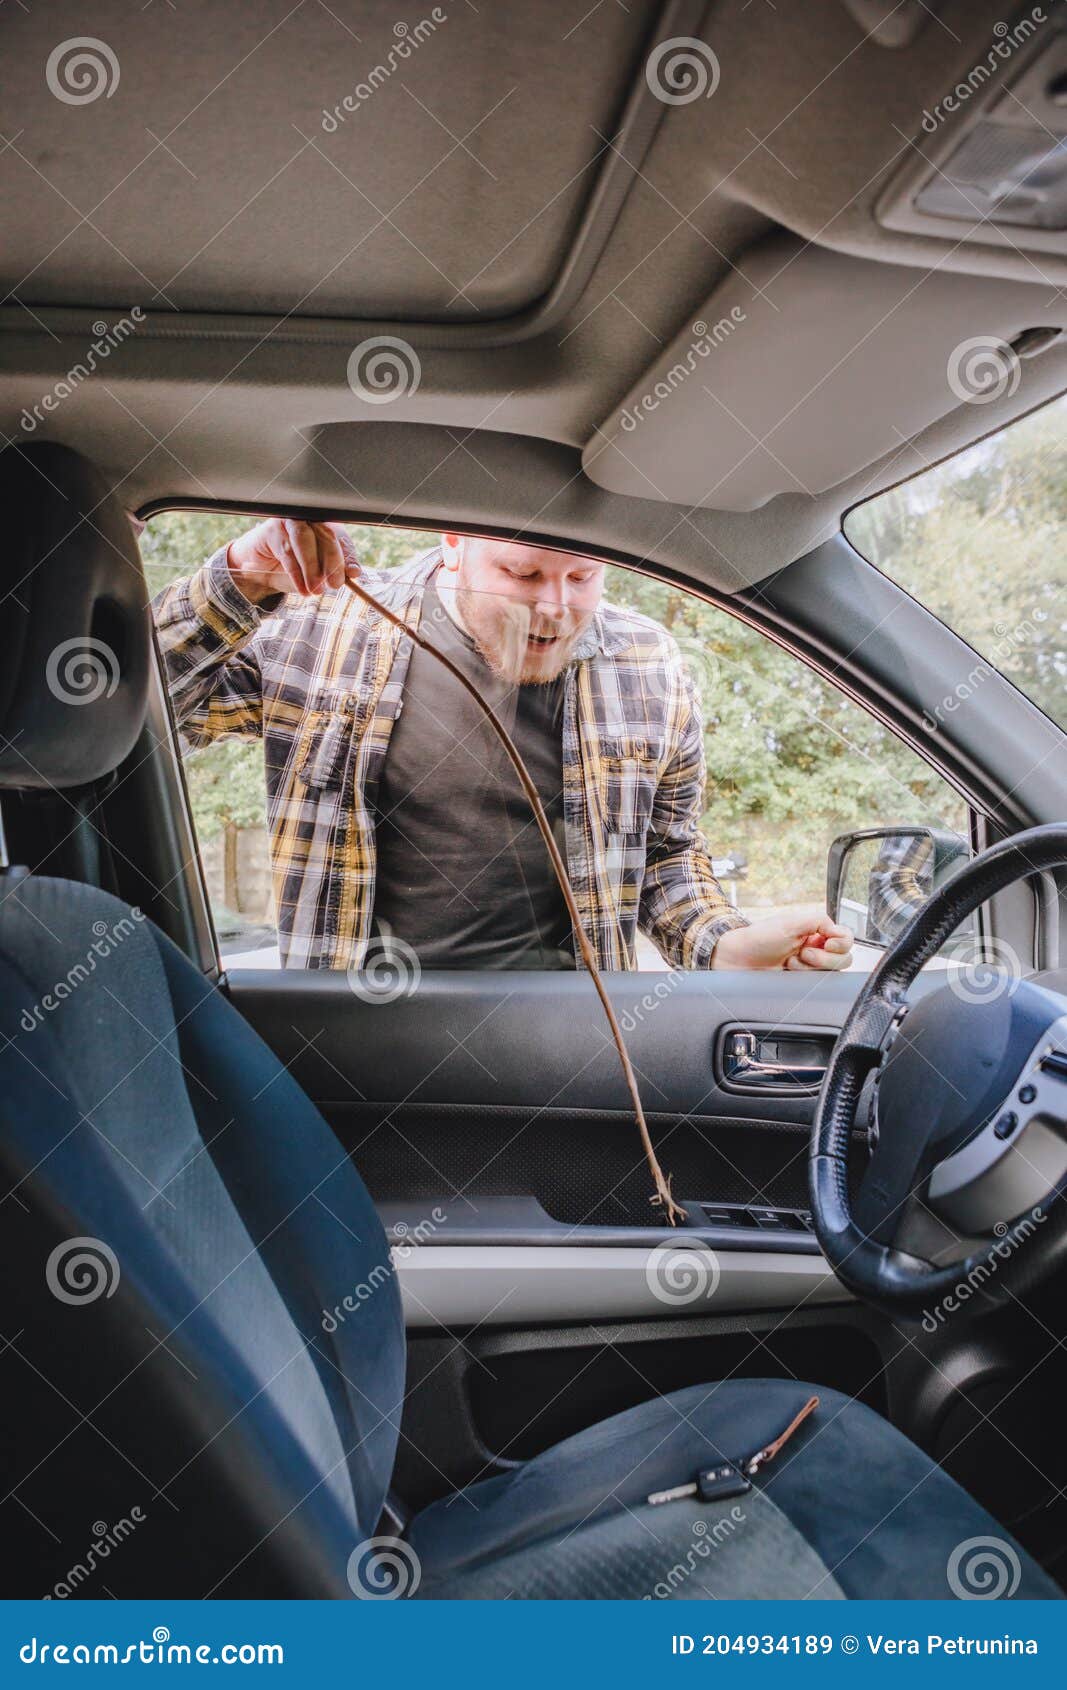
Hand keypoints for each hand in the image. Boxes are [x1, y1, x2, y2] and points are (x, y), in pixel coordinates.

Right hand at [226, 518, 360, 603]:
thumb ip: (337, 570)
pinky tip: (302, 588)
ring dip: (312, 569)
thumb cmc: (294, 567)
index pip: (341, 538)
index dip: (348, 556)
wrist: (261, 568)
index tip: (353, 574)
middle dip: (332, 562)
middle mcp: (309, 519)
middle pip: (325, 534)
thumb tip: (354, 572)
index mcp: (326, 525)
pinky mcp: (272, 530)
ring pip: (305, 541)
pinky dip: (296, 574)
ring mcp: (289, 521)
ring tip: (316, 590)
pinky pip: (287, 552)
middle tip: (334, 585)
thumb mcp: (319, 571)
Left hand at [712, 905, 853, 970]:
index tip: (825, 944)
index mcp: (815, 931)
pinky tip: (788, 971)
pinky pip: (816, 984)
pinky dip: (804, 978)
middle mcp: (815, 948)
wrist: (736, 960)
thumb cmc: (758, 938)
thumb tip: (838, 930)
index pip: (845, 938)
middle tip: (803, 954)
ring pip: (831, 973)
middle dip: (823, 958)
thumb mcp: (790, 922)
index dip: (840, 943)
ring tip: (790, 962)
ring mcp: (809, 967)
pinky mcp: (801, 982)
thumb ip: (818, 920)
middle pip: (844, 959)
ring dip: (811, 967)